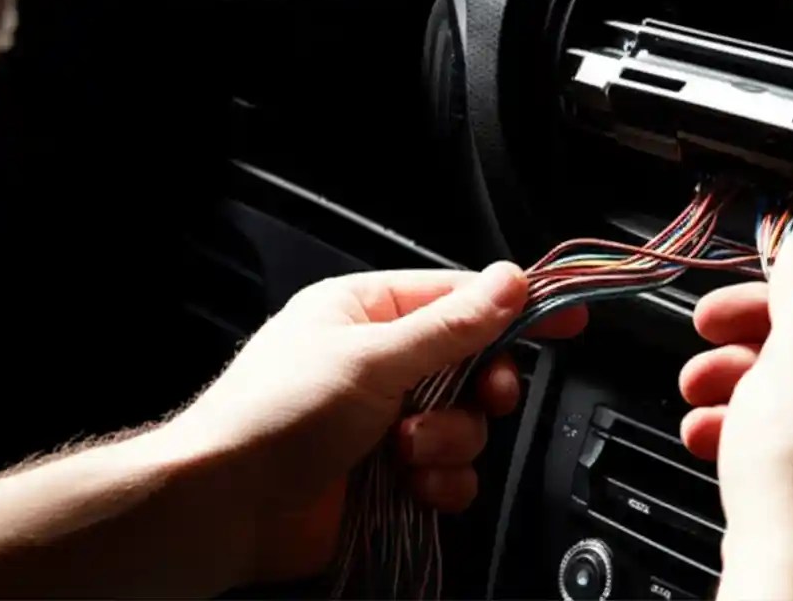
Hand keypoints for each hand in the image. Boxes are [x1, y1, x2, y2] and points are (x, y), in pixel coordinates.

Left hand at [165, 263, 585, 584]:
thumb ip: (451, 326)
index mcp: (367, 313)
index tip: (567, 317)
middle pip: (475, 366)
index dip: (515, 308)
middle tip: (487, 398)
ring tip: (405, 451)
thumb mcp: (372, 359)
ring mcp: (387, 421)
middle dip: (480, 391)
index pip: (460, 298)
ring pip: (468, 424)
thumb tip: (509, 282)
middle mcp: (381, 363)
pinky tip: (412, 486)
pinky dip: (442, 481)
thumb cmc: (275, 418)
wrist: (225, 509)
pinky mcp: (392, 474)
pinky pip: (452, 472)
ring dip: (449, 442)